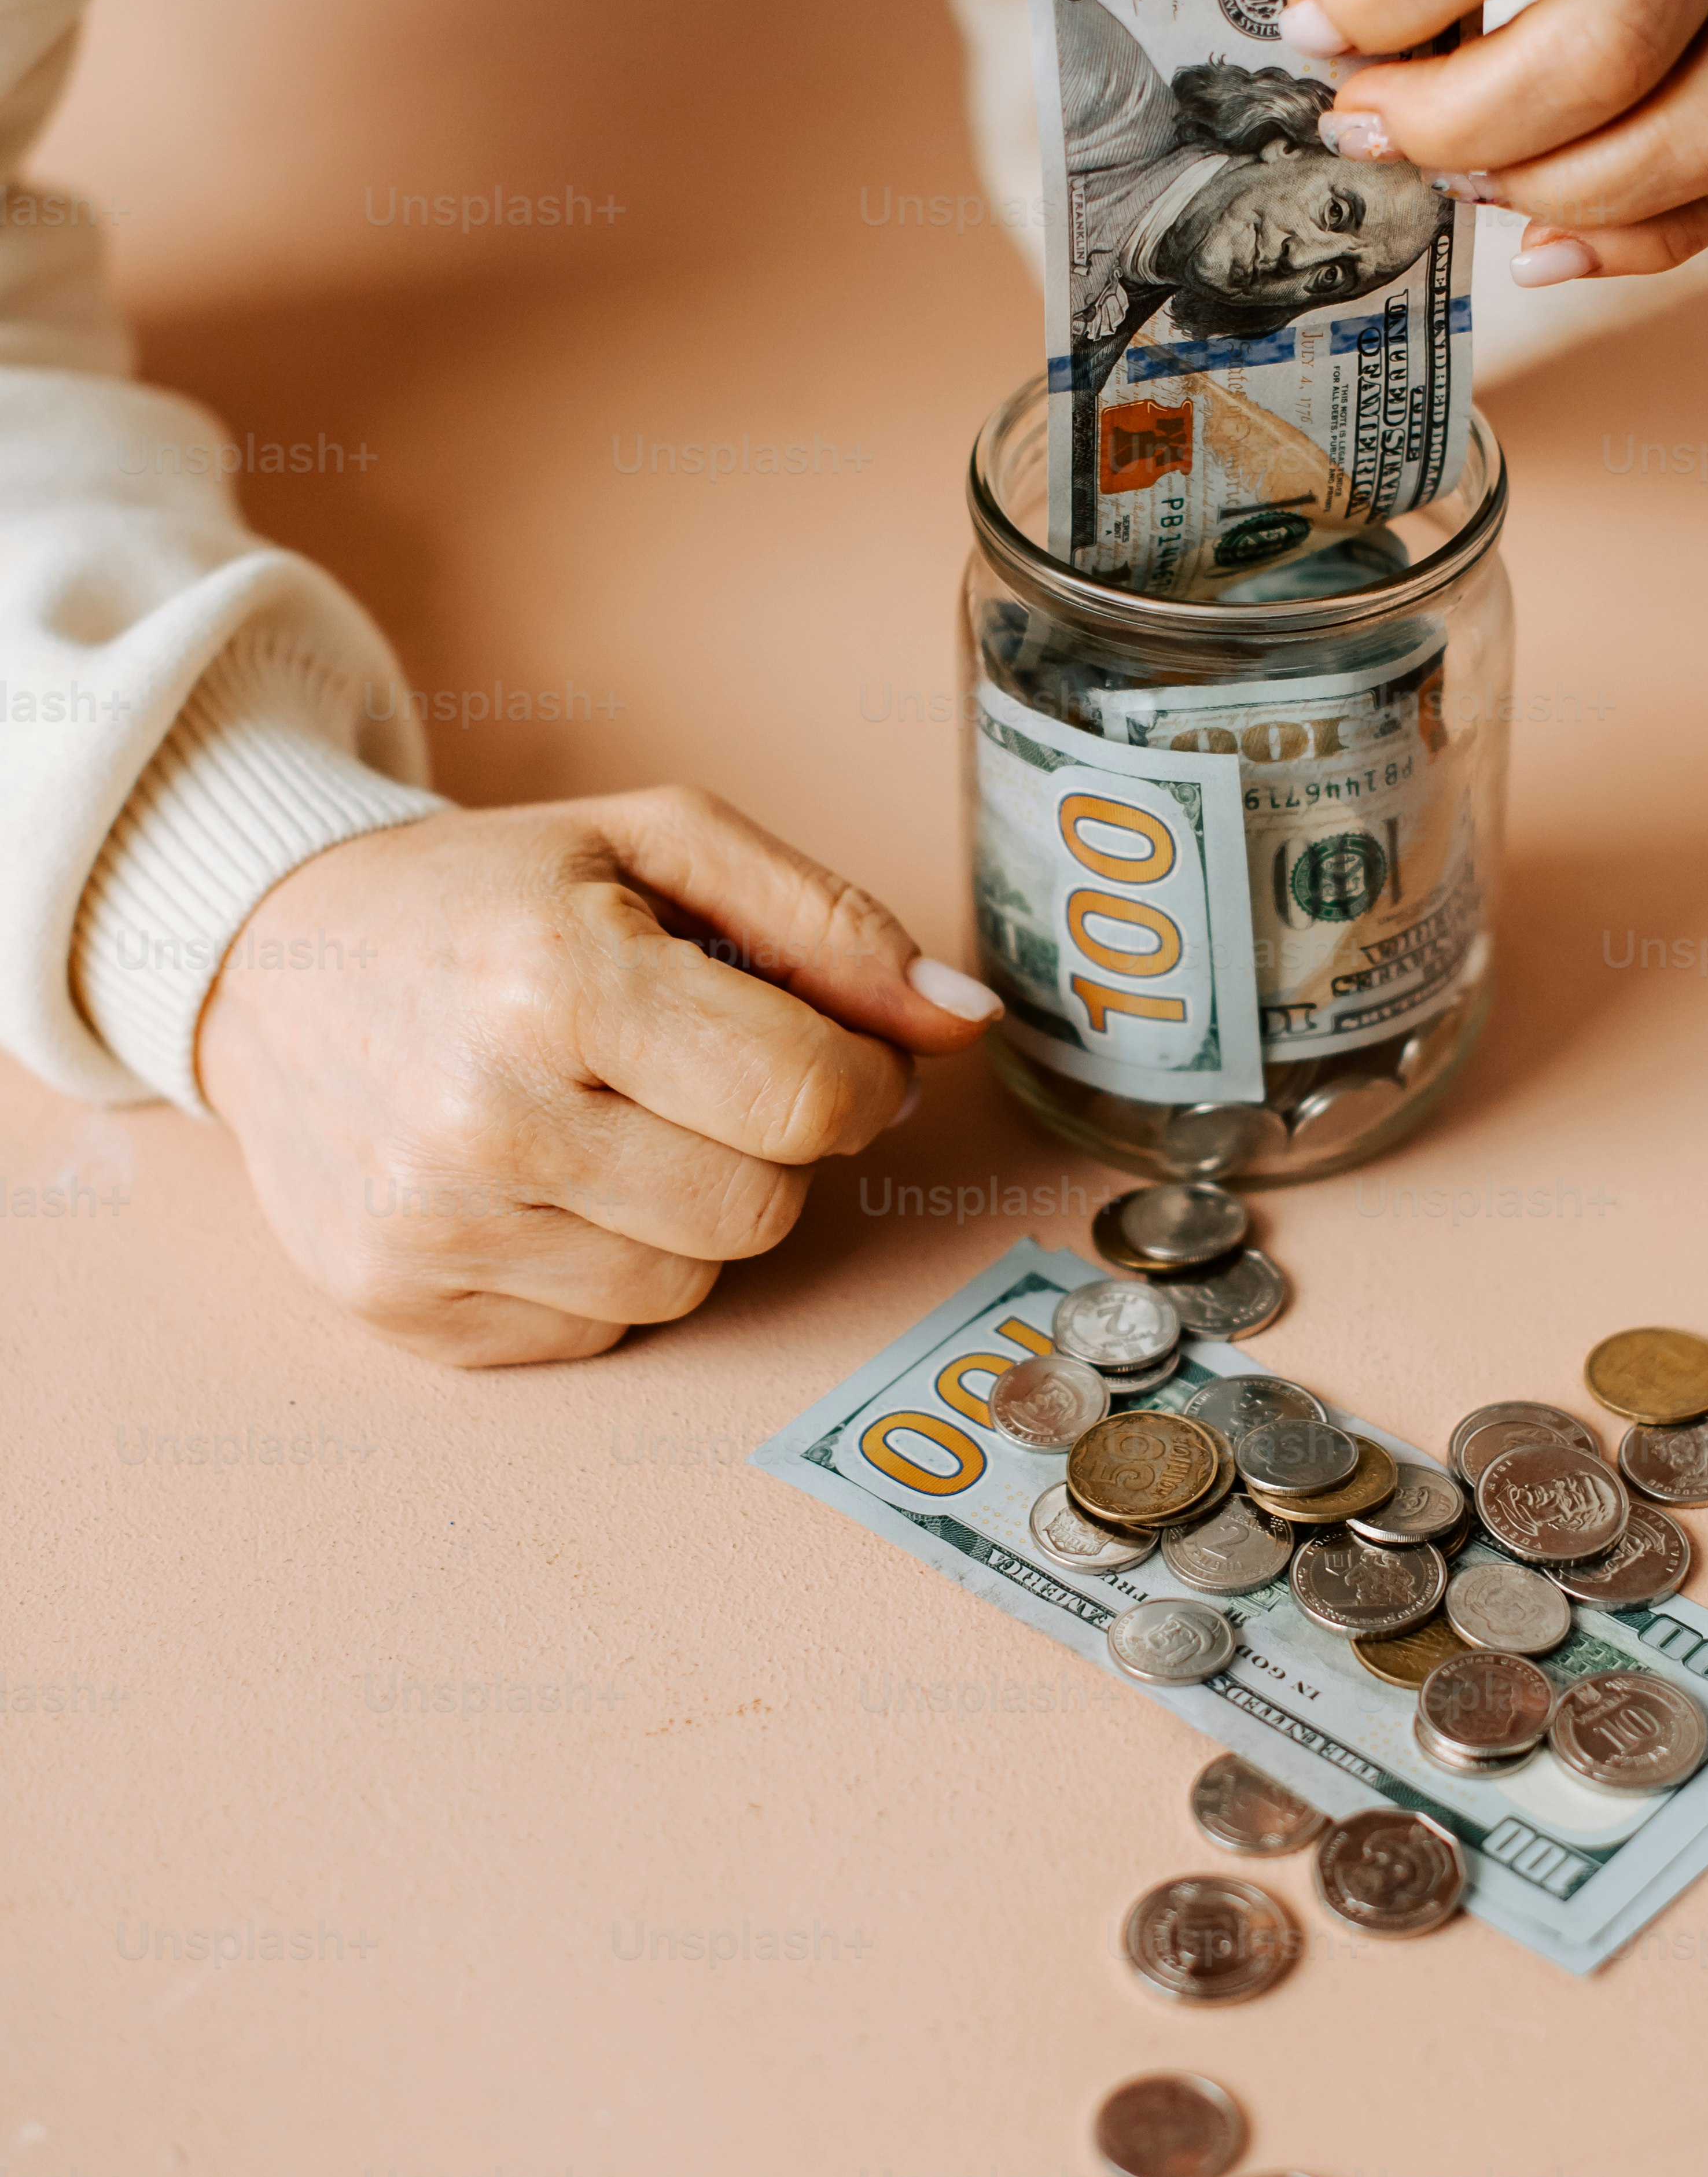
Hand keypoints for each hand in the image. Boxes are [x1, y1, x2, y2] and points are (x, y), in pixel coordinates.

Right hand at [195, 787, 999, 1365]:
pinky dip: (606, 1261)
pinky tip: (546, 1179)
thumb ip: (833, 927)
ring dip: (693, 1208)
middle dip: (772, 1146)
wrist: (273, 962)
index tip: (830, 1052)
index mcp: (556, 979)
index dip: (858, 1080)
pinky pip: (602, 1330)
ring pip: (692, 1282)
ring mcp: (435, 1231)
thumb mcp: (663, 845)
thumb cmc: (493, 899)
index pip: (809, 1100)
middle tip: (702, 1076)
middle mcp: (484, 1118)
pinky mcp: (407, 1311)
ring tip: (613, 1118)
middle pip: (762, 1207)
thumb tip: (965, 1022)